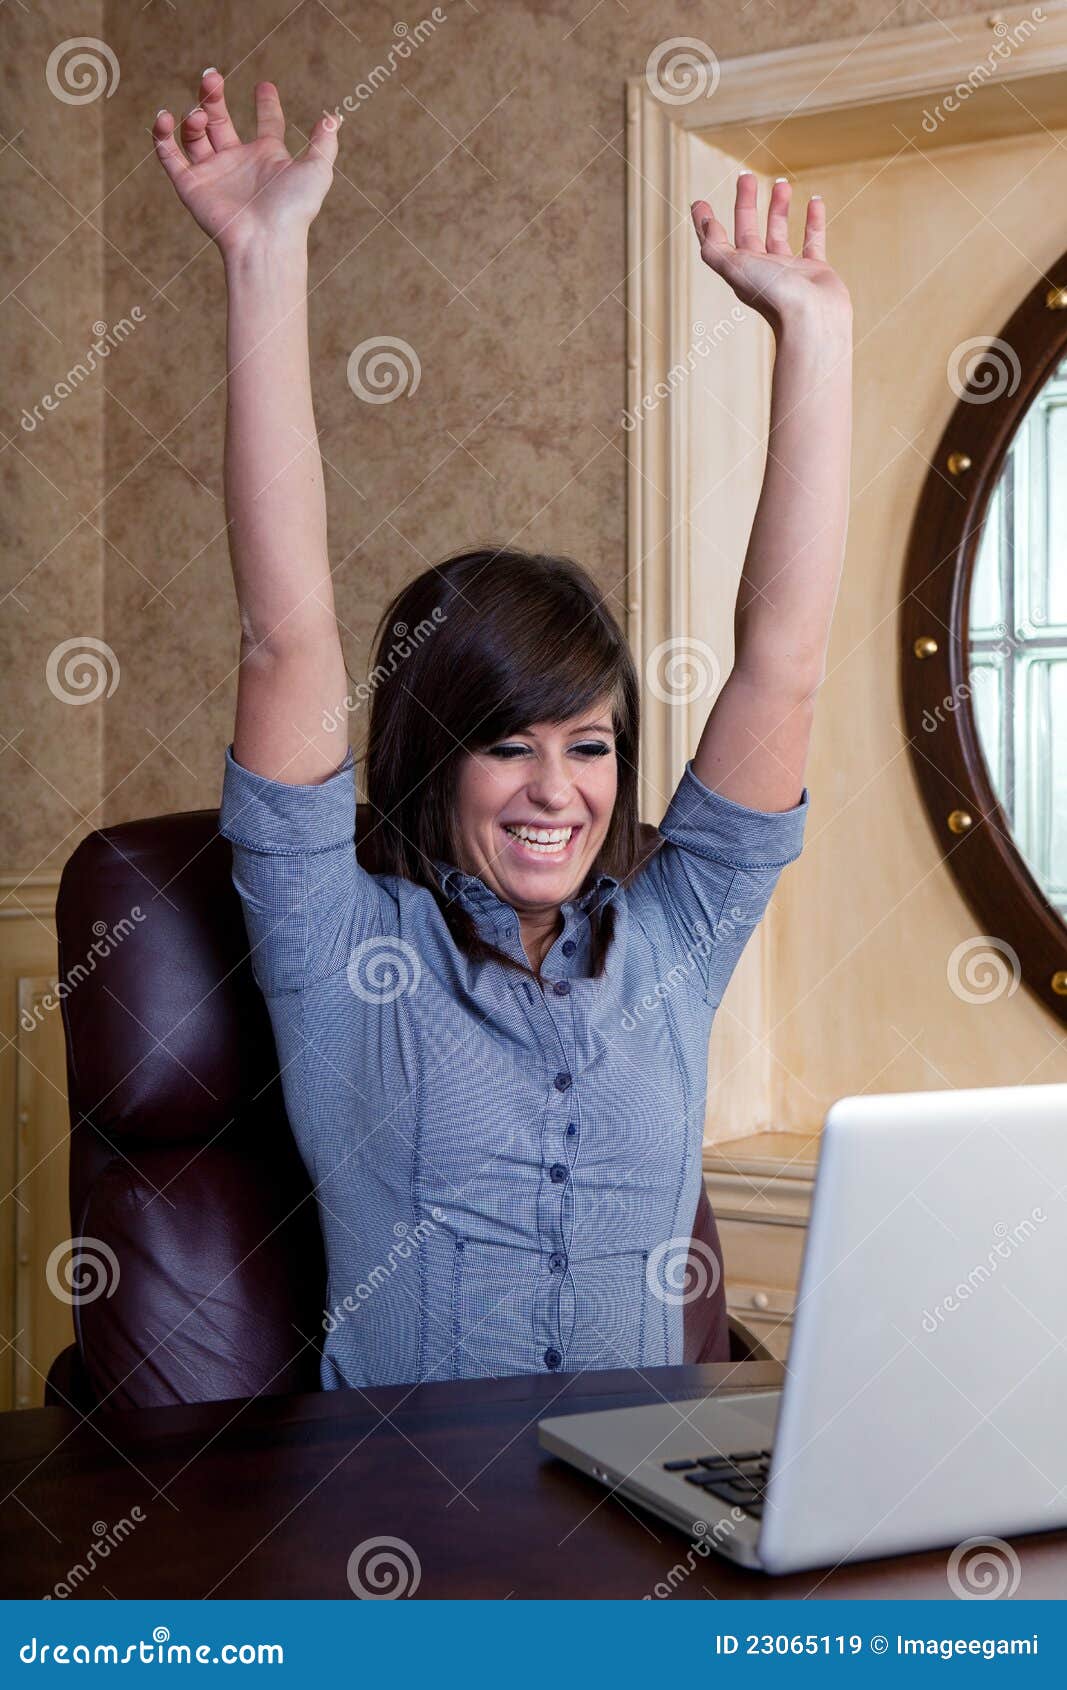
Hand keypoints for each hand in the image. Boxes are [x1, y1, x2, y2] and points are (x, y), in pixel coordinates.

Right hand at [152, 71, 340, 255]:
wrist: (265, 241)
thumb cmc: (293, 210)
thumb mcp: (316, 171)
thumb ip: (324, 143)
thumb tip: (334, 119)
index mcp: (267, 157)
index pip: (267, 124)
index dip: (267, 105)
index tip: (265, 86)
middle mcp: (239, 163)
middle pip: (221, 120)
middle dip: (214, 96)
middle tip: (213, 78)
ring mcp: (213, 173)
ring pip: (194, 134)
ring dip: (194, 116)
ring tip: (200, 115)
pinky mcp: (190, 185)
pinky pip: (168, 154)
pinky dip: (162, 134)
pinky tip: (166, 117)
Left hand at [691, 175, 849, 332]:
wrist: (812, 318)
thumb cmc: (773, 295)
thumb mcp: (734, 267)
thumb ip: (715, 246)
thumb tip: (703, 220)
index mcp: (740, 271)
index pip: (719, 243)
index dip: (706, 224)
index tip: (700, 202)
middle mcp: (762, 270)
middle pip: (749, 231)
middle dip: (746, 203)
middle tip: (746, 175)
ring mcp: (788, 270)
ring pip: (779, 231)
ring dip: (778, 207)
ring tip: (781, 182)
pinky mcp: (814, 270)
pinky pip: (813, 239)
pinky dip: (813, 219)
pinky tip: (815, 199)